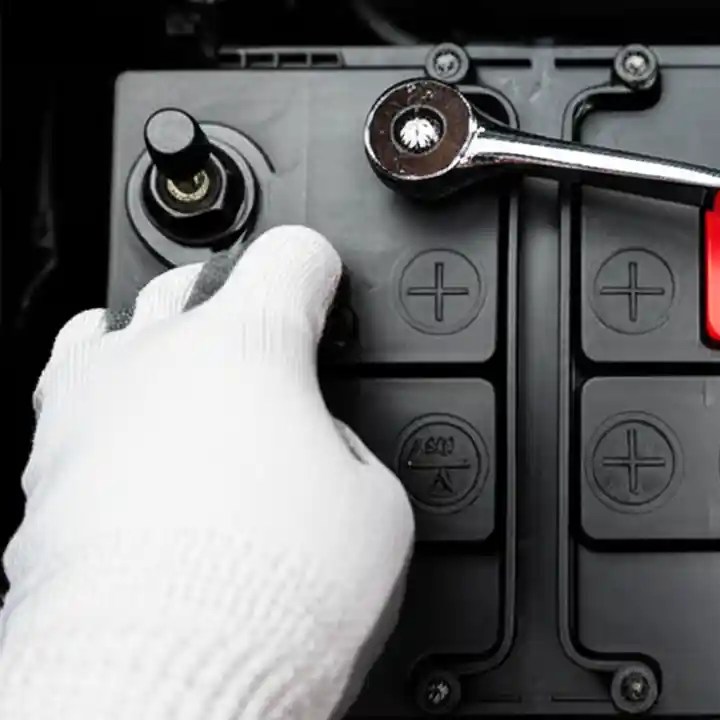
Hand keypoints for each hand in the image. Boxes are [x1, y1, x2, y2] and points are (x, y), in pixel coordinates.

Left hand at [0, 226, 413, 718]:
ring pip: (102, 337)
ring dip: (146, 350)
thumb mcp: (380, 508)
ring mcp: (81, 416)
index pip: (291, 256)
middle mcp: (151, 361)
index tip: (324, 286)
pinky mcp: (38, 481)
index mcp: (248, 347)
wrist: (163, 679)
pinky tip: (136, 466)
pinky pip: (68, 421)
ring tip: (178, 382)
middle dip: (230, 304)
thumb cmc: (268, 594)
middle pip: (186, 282)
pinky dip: (106, 429)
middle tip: (264, 350)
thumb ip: (351, 451)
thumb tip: (321, 454)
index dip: (321, 268)